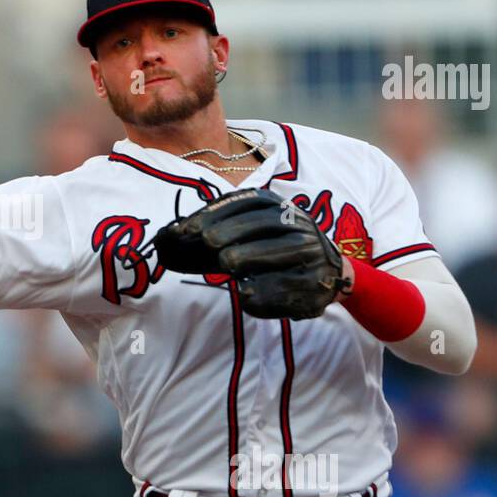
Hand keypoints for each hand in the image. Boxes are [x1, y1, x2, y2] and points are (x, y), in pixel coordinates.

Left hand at [153, 189, 350, 319]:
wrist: (328, 272)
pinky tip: (245, 293)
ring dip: (252, 255)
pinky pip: (292, 285)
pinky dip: (267, 291)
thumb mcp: (248, 233)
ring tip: (226, 264)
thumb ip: (214, 234)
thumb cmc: (273, 249)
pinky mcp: (318, 283)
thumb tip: (167, 238)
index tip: (188, 228)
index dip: (217, 213)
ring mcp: (313, 253)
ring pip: (285, 249)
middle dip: (233, 230)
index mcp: (279, 206)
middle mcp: (299, 224)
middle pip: (266, 222)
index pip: (247, 202)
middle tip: (207, 243)